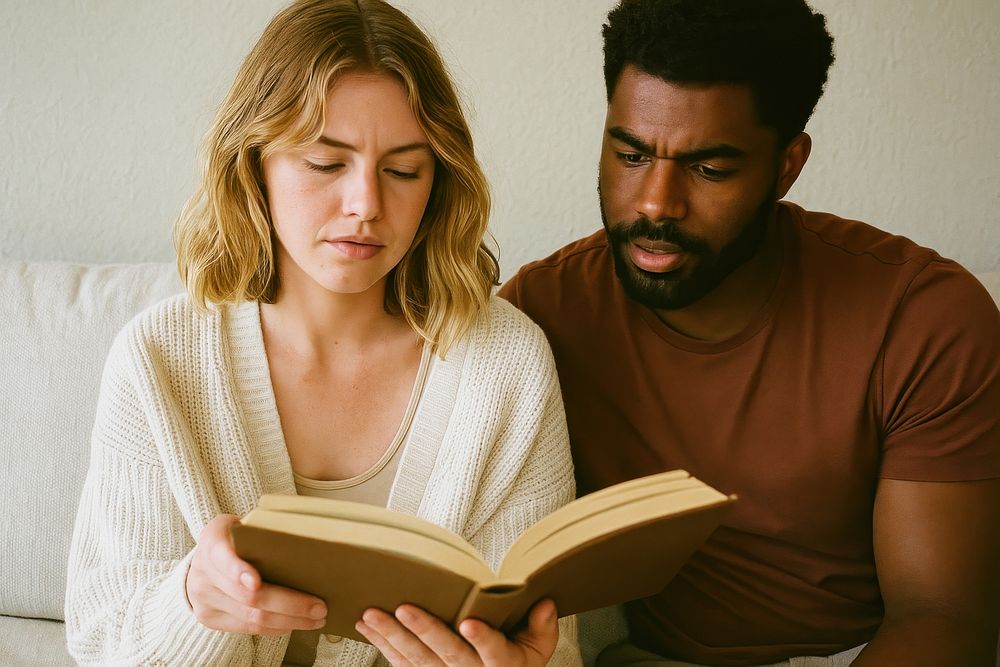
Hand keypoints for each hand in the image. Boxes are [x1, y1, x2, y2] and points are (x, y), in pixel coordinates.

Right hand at [185, 514, 327, 634]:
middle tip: (319, 607)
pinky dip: (274, 627)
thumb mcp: (243, 526)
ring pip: (250, 617)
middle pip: (247, 596)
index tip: (256, 583)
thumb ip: (264, 533)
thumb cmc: (235, 538)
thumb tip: (309, 544)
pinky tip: (294, 623)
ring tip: (315, 619)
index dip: (238, 571)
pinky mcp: (208, 618)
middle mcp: (203, 572)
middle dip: (289, 604)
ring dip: (288, 621)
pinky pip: (246, 628)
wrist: (202, 558)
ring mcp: (203, 598)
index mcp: (212, 541)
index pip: (223, 557)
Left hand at [355, 598, 558, 665]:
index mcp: (502, 665)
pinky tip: (368, 628)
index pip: (494, 652)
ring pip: (417, 660)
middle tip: (404, 609)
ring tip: (372, 615)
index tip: (469, 623)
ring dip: (392, 637)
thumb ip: (542, 627)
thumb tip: (544, 603)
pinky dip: (383, 646)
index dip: (482, 638)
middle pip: (446, 654)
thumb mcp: (537, 649)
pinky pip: (402, 665)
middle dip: (424, 630)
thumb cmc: (517, 663)